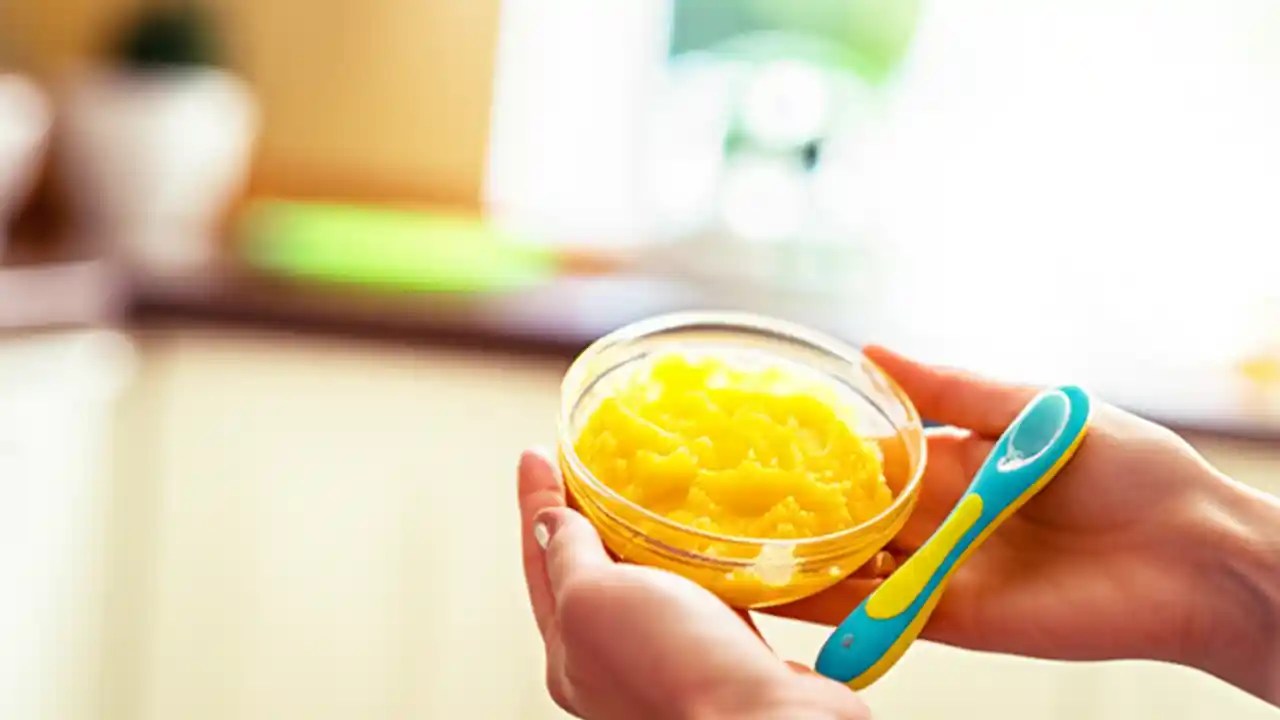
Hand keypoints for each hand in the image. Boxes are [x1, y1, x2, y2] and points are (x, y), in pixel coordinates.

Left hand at [518, 449, 868, 719]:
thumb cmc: (673, 670)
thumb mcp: (593, 600)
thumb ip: (569, 558)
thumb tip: (549, 522)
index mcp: (572, 652)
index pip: (542, 563)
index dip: (537, 504)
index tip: (537, 454)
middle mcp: (622, 657)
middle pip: (596, 569)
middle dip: (593, 513)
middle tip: (593, 458)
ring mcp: (679, 654)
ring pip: (658, 579)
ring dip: (655, 532)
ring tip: (657, 481)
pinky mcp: (733, 650)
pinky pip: (714, 592)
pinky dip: (709, 557)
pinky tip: (718, 529)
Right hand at [768, 347, 1279, 703]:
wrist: (1190, 552)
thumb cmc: (1125, 467)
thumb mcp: (1030, 409)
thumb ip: (951, 390)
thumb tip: (872, 349)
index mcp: (955, 463)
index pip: (869, 456)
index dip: (817, 449)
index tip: (758, 439)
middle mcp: (939, 517)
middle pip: (851, 514)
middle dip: (796, 508)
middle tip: (723, 500)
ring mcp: (942, 568)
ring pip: (854, 565)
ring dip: (799, 560)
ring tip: (729, 551)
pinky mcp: (955, 616)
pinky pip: (883, 610)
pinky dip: (832, 608)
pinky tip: (778, 595)